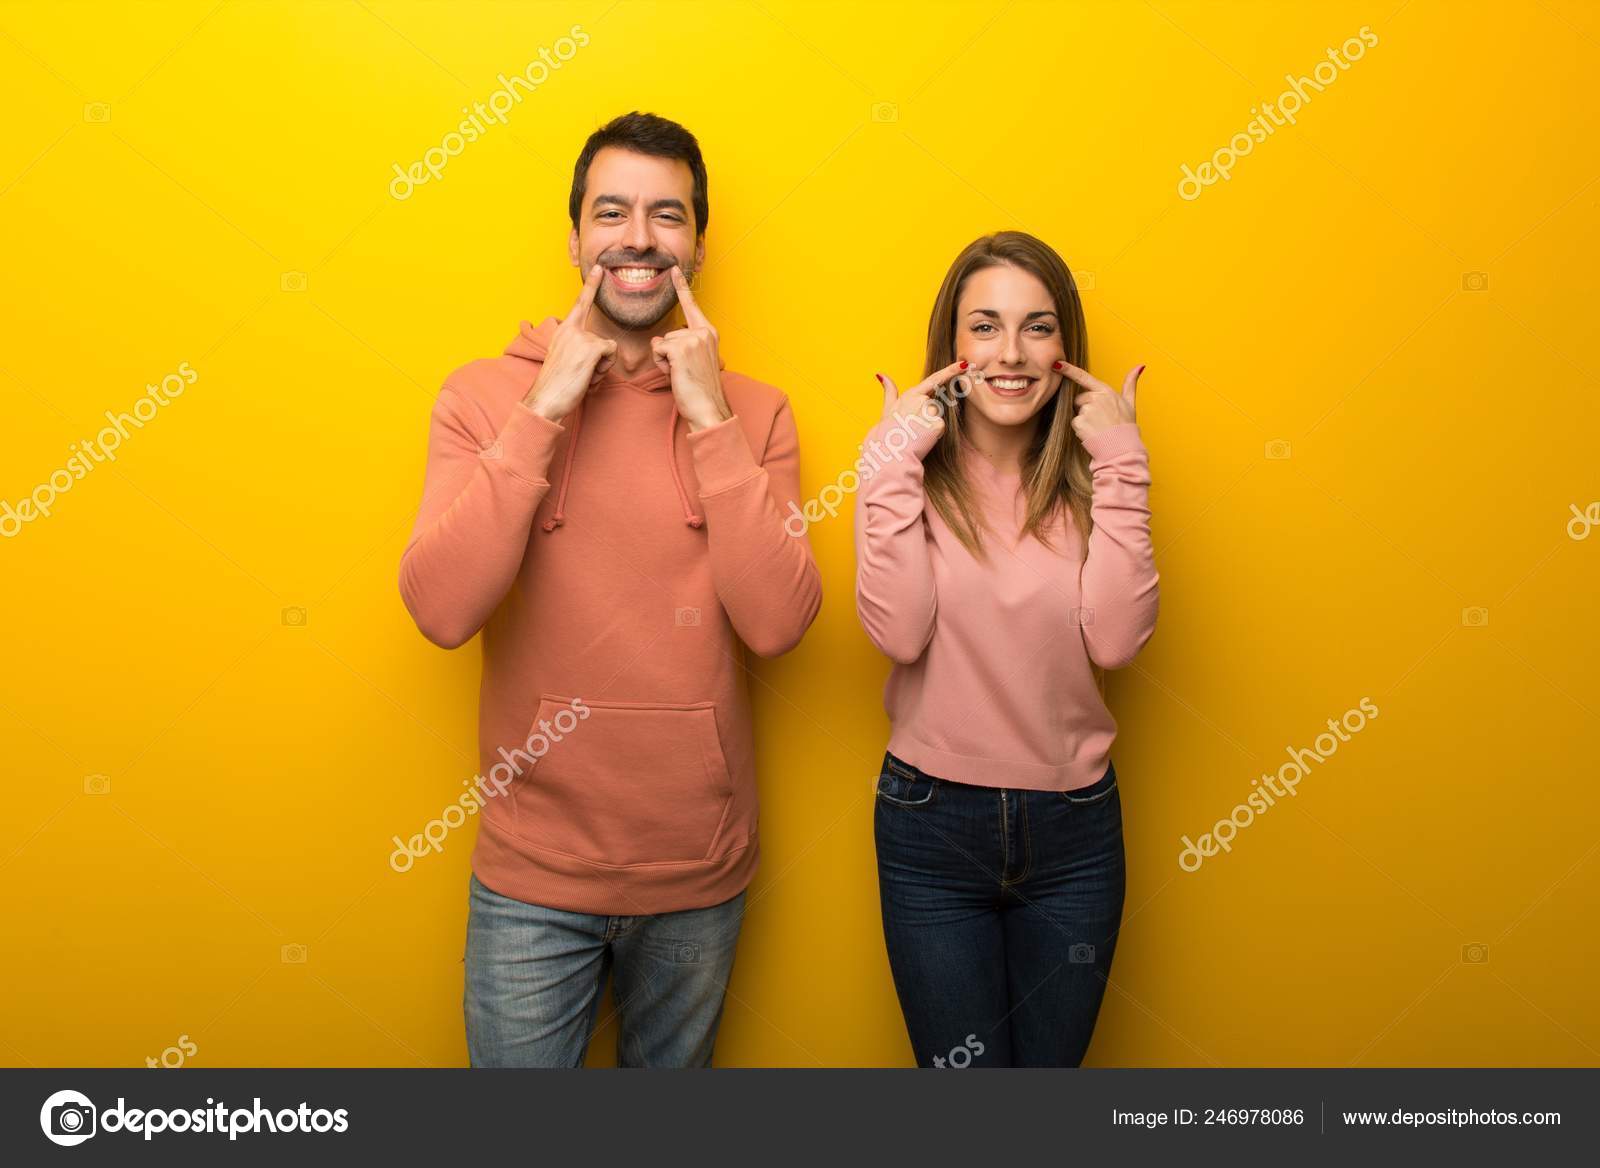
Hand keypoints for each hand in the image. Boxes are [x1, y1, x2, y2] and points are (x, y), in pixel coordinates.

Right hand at [522, 264, 616, 420]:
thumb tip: (596, 352)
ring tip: (581, 376)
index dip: (591, 285)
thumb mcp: (565, 359)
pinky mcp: (591, 348)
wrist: (545, 399)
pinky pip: (610, 354)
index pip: (579, 303)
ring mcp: (581, 337)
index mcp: (563, 330)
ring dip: (600, 368)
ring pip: (608, 349)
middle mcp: (570, 329)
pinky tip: (588, 376)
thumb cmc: (556, 385)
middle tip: (580, 373)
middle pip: (602, 340)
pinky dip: (604, 368)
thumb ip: (577, 348)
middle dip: (599, 361)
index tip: (599, 268)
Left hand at [653, 266, 729, 430]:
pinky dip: (661, 364)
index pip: (691, 306)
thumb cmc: (700, 390)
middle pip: (668, 333)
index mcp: (709, 333)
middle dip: (669, 354)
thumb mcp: (696, 361)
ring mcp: (693, 339)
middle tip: (684, 371)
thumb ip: (683, 345)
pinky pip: (658, 349)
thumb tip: (659, 341)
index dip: (681, 287)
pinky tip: (676, 374)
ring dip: (664, 361)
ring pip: (661, 342)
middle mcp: (703, 332)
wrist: (708, 408)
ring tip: (682, 374)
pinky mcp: (681, 349)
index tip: (673, 270)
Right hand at [875, 359, 967, 455]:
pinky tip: (922, 438)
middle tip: (912, 428)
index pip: (934, 379)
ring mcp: (930, 412)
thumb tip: (881, 375)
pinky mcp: (938, 424)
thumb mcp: (887, 409)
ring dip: (930, 424)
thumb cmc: (887, 433)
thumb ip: (889, 391)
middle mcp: (922, 400)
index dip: (951, 370)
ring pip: (937, 416)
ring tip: (916, 433)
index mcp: (910, 394)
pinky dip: (933, 433)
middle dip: (927, 415)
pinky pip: (940, 427)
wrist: (891, 454)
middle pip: (934, 404)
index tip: (964, 364)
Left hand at [1056, 360, 1141, 441]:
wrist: (1122, 447)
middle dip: (1085, 407)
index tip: (1056, 364)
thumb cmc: (1126, 426)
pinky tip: (1092, 432)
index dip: (1068, 369)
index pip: (1083, 376)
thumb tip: (1139, 367)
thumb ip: (1130, 383)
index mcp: (1106, 391)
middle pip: (1080, 399)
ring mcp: (1086, 410)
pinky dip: (1080, 428)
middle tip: (1099, 420)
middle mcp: (1095, 398)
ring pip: (1077, 411)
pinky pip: (1074, 422)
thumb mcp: (1130, 402)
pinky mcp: (1079, 422)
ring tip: (1097, 427)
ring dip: (1083, 418)